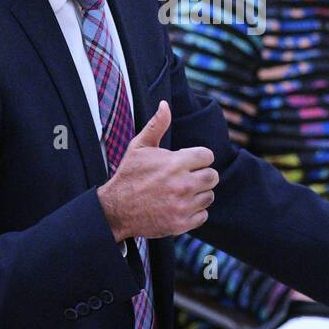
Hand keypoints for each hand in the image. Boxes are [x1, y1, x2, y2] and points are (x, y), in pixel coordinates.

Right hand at [97, 100, 217, 241]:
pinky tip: (180, 206)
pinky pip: (203, 215)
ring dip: (198, 194)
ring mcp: (182, 206)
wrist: (115, 209)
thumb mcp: (139, 147)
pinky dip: (194, 212)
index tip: (188, 162)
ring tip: (181, 192)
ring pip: (209, 196)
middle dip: (201, 175)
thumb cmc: (129, 175)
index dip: (198, 158)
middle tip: (187, 178)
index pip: (208, 156)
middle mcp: (182, 184)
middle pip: (213, 176)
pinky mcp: (181, 224)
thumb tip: (165, 104)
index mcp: (175, 163)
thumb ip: (156, 125)